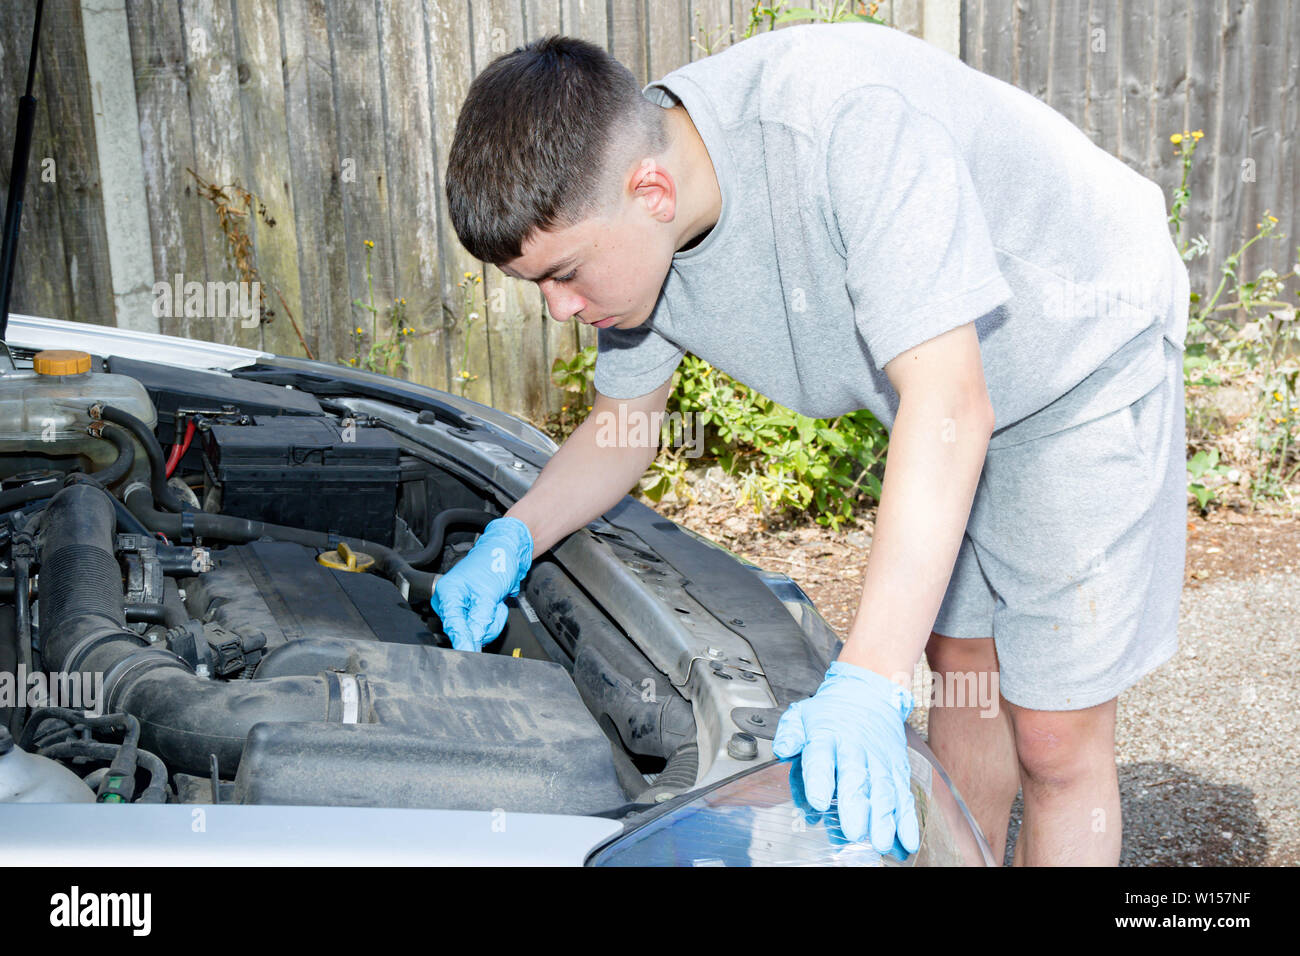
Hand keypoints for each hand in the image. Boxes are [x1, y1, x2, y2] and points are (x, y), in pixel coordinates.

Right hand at [430, 516, 532, 650]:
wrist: (509, 552)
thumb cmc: (495, 561)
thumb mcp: (489, 593)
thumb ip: (481, 620)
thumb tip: (475, 642)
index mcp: (448, 593)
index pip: (453, 626)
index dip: (463, 642)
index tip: (470, 655)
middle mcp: (451, 601)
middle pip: (465, 630)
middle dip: (485, 622)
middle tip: (495, 606)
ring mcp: (462, 606)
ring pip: (477, 631)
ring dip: (492, 620)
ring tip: (496, 602)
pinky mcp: (473, 610)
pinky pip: (484, 625)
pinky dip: (493, 617)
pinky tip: (496, 603)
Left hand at [772, 660, 919, 859]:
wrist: (869, 693)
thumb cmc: (831, 713)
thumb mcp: (802, 714)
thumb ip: (790, 732)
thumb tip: (784, 748)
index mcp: (826, 736)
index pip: (820, 757)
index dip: (819, 780)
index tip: (818, 801)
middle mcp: (855, 749)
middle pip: (856, 777)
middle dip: (855, 806)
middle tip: (852, 831)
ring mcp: (879, 760)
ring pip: (883, 790)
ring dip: (883, 819)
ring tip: (879, 842)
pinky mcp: (897, 769)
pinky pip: (903, 795)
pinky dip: (906, 820)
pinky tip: (906, 841)